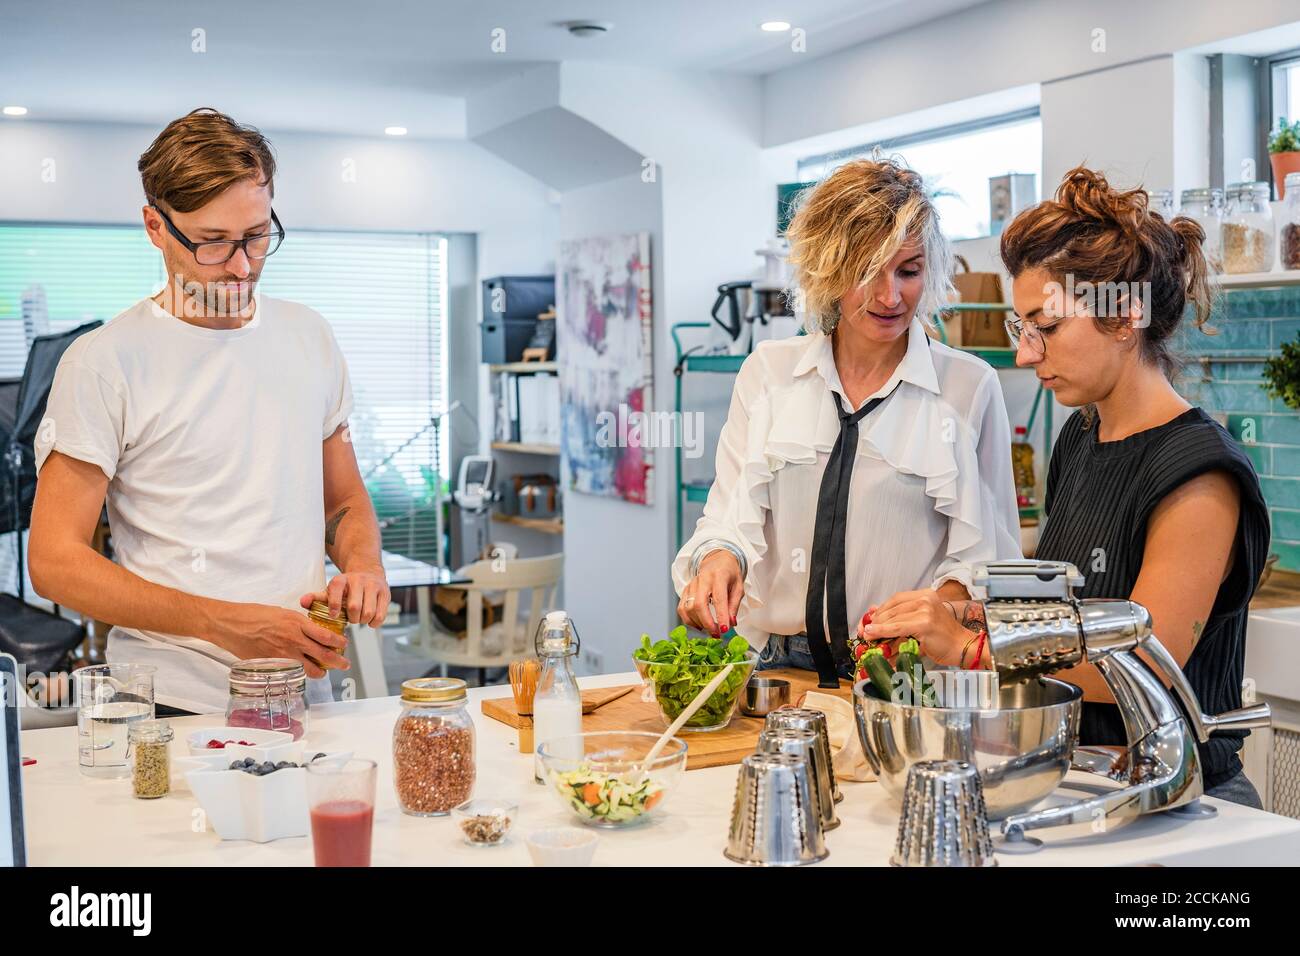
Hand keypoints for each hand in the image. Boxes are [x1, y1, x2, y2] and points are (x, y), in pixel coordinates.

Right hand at [206, 602, 350, 679]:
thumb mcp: (281, 613)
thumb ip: (296, 623)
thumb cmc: (252, 615)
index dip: (338, 642)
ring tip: (325, 671)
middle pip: (323, 654)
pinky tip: (303, 672)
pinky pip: (293, 671)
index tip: (344, 644)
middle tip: (345, 664)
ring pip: (310, 668)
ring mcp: (283, 654)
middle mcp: (293, 639)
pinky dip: (301, 673)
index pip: (326, 635)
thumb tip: (307, 630)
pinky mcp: (273, 664)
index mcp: (297, 623)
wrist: (230, 625)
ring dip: (321, 671)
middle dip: (338, 661)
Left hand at [301, 567, 389, 627]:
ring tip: (360, 618)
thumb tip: (302, 602)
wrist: (368, 572)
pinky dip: (374, 622)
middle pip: (355, 606)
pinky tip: (370, 620)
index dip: (334, 606)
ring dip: (363, 621)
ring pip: (369, 612)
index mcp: (341, 580)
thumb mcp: (331, 590)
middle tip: (351, 619)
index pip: (336, 592)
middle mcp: (358, 580)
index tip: (334, 616)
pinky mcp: (385, 593)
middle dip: (352, 618)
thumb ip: (316, 598)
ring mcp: (373, 586)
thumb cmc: (346, 587)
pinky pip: (381, 614)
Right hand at [677, 550, 742, 636]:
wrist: (717, 559)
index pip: (718, 598)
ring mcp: (691, 584)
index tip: (725, 630)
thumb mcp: (738, 586)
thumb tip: (731, 623)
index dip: (721, 616)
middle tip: (717, 634)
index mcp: (719, 576)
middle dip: (707, 623)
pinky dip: (688, 620)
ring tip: (710, 629)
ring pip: (688, 608)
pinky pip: (681, 608)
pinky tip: (699, 625)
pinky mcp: (685, 590)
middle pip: (699, 604)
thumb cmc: (729, 573)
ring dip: (698, 623)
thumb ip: (734, 605)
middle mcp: (702, 579)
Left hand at [861, 589, 971, 666]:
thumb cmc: (943, 637)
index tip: (869, 620)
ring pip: (893, 617)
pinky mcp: (924, 623)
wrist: (963, 647)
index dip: (880, 610)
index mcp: (926, 595)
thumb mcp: (920, 621)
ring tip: (867, 635)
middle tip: (864, 631)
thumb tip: (873, 612)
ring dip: (877, 627)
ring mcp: (926, 610)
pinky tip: (873, 633)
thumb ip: (900, 616)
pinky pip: (898, 627)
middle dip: (875, 619)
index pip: (896, 599)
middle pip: (892, 607)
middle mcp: (926, 599)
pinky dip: (883, 631)